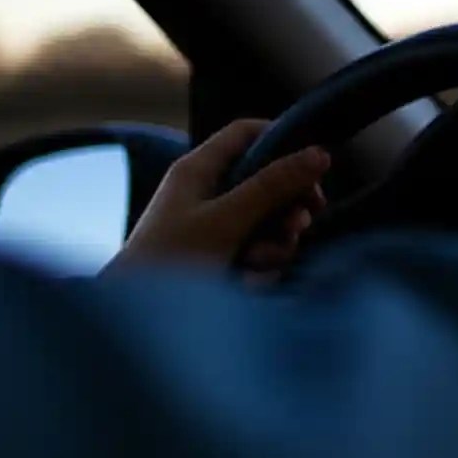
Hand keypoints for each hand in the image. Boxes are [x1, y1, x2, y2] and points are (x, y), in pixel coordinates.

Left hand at [104, 119, 329, 274]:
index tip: (315, 165)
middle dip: (286, 208)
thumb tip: (319, 154)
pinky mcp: (221, 260)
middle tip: (300, 225)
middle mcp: (206, 194)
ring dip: (274, 245)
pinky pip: (259, 253)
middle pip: (267, 183)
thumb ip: (273, 186)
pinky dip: (260, 267)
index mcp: (198, 171)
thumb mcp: (227, 221)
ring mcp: (214, 229)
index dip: (283, 141)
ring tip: (257, 264)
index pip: (247, 134)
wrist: (137, 324)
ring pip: (269, 223)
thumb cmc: (172, 264)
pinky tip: (248, 282)